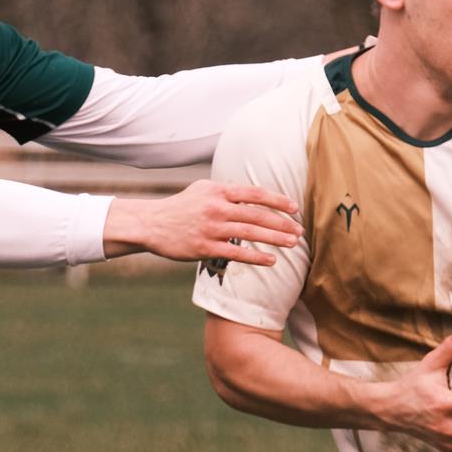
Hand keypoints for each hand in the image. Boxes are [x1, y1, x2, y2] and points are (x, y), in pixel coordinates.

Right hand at [106, 180, 300, 264]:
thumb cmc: (181, 207)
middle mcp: (216, 208)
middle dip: (282, 223)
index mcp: (218, 191)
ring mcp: (211, 228)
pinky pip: (236, 253)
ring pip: (250, 234)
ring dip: (275, 239)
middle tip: (300, 231)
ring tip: (293, 244)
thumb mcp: (202, 190)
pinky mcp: (204, 248)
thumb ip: (227, 191)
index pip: (255, 193)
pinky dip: (256, 257)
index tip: (295, 209)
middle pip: (257, 215)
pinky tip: (271, 261)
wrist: (151, 224)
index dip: (278, 201)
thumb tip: (253, 195)